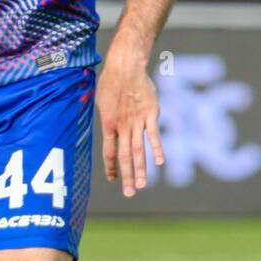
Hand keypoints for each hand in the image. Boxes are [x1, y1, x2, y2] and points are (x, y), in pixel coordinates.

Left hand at [96, 50, 163, 196]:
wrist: (126, 67)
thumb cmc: (111, 82)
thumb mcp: (101, 102)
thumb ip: (107, 120)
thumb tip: (109, 131)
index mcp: (109, 124)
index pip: (110, 152)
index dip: (111, 167)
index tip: (113, 180)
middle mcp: (122, 126)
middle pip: (125, 156)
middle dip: (127, 176)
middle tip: (129, 193)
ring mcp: (137, 121)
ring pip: (139, 149)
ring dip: (141, 169)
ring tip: (142, 185)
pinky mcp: (151, 114)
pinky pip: (153, 134)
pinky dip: (157, 149)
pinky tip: (159, 163)